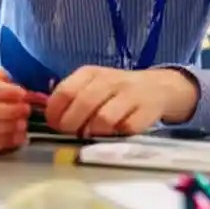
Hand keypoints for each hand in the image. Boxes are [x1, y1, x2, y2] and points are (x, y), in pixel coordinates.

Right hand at [0, 69, 30, 151]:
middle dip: (5, 111)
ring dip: (6, 129)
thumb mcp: (1, 81)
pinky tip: (19, 137)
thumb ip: (13, 84)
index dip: (6, 92)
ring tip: (23, 125)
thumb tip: (31, 95)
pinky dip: (3, 142)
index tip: (23, 94)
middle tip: (25, 110)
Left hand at [44, 67, 195, 136]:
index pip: (65, 90)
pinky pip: (126, 128)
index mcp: (91, 73)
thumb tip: (52, 120)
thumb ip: (72, 98)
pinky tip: (116, 133)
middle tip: (71, 134)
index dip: (55, 112)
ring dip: (94, 132)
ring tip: (93, 134)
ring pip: (104, 118)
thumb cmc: (116, 91)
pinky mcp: (147, 111)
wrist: (157, 87)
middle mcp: (110, 80)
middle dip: (71, 125)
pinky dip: (118, 135)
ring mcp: (130, 95)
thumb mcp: (92, 86)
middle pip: (83, 104)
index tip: (54, 124)